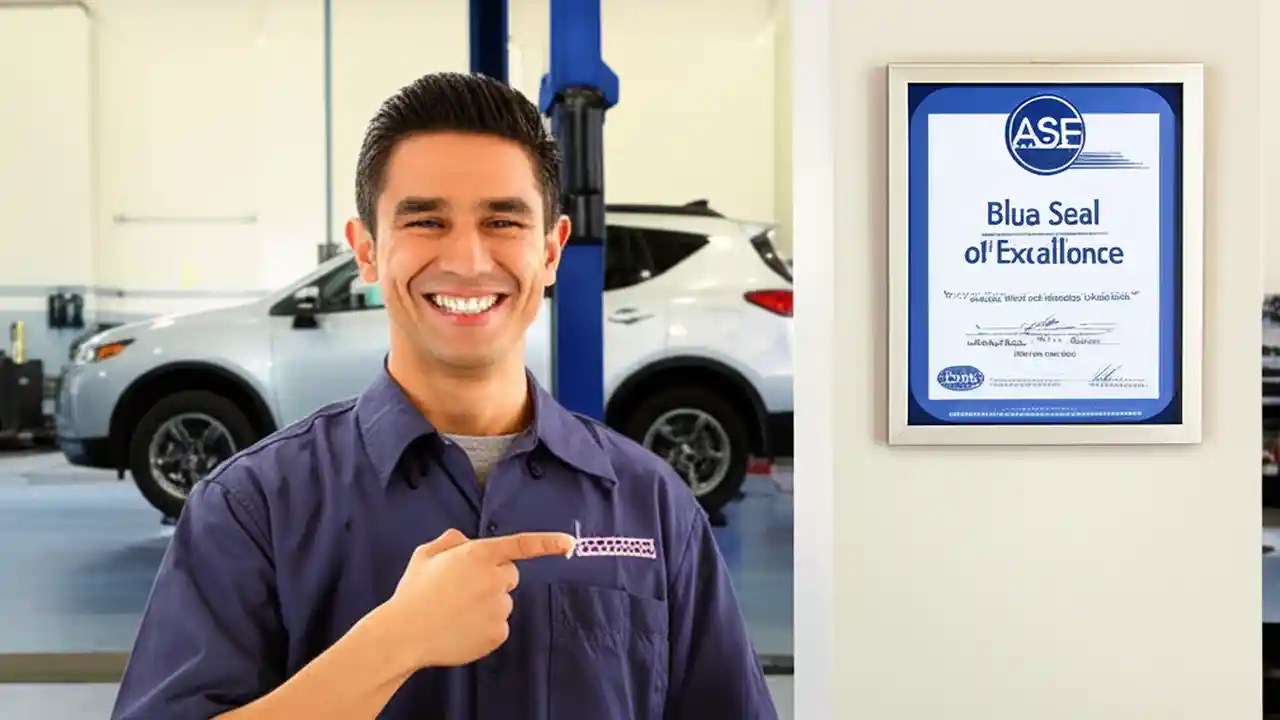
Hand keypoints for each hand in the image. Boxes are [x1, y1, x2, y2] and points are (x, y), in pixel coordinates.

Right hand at [381, 528, 574, 670]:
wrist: (405, 634)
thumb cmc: (413, 592)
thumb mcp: (425, 555)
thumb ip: (450, 542)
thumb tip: (464, 542)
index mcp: (479, 555)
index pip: (522, 545)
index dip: (548, 543)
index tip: (569, 543)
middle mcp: (495, 579)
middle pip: (509, 575)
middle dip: (494, 579)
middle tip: (463, 590)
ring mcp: (499, 608)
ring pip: (502, 603)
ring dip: (487, 605)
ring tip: (455, 613)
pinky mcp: (498, 633)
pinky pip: (499, 626)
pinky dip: (484, 627)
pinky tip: (460, 628)